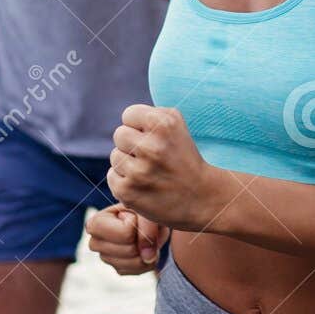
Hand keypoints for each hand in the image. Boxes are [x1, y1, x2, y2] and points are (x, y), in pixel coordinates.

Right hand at [86, 203, 169, 275]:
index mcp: (96, 223)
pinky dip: (148, 259)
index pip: (125, 233)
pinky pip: (139, 269)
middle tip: (141, 228)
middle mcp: (95, 243)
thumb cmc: (142, 209)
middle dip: (142, 239)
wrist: (148, 217)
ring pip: (136, 262)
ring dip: (148, 251)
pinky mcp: (118, 269)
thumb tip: (148, 257)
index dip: (136, 226)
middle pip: (130, 250)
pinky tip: (145, 248)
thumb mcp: (145, 209)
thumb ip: (147, 226)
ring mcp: (106, 258)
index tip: (134, 217)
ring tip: (144, 237)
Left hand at [108, 105, 219, 231]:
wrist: (201, 198)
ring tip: (150, 172)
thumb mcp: (177, 126)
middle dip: (132, 144)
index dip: (140, 126)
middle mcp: (151, 146)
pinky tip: (143, 186)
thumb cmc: (185, 158)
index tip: (153, 137)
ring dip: (128, 163)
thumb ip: (151, 115)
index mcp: (164, 124)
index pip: (129, 114)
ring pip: (115, 156)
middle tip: (152, 156)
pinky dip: (125, 181)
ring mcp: (138, 171)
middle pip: (119, 134)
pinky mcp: (127, 191)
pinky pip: (112, 176)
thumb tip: (127, 118)